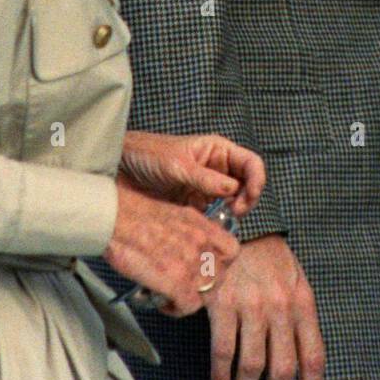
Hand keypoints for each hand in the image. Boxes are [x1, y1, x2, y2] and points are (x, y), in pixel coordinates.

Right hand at [103, 182, 240, 316]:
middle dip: (203, 285)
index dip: (221, 264)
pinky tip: (162, 302)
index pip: (232, 251)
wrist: (112, 217)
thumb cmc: (132, 213)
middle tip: (185, 287)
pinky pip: (188, 306)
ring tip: (172, 297)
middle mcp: (199, 242)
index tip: (207, 269)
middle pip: (219, 276)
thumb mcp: (173, 213)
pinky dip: (176, 309)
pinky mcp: (175, 281)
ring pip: (205, 294)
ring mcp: (189, 262)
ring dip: (189, 299)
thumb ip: (190, 231)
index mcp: (200, 224)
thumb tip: (194, 250)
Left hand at [119, 131, 264, 218]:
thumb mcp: (177, 165)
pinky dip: (216, 224)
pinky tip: (207, 229)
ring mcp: (208, 188)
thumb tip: (233, 188)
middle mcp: (217, 168)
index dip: (257, 180)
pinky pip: (215, 215)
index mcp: (218, 151)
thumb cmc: (148, 155)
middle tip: (235, 214)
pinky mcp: (196, 204)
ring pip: (233, 203)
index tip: (248, 199)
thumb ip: (204, 177)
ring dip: (233, 214)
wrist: (121, 167)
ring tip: (221, 222)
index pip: (251, 163)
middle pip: (247, 185)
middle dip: (247, 200)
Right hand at [205, 234, 323, 379]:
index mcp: (302, 301)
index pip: (313, 355)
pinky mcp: (223, 302)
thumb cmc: (265, 253)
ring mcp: (251, 304)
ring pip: (253, 364)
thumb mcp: (293, 277)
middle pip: (283, 367)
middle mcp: (280, 306)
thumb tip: (302, 357)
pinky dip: (221, 375)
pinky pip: (224, 350)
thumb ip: (299, 313)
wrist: (234, 222)